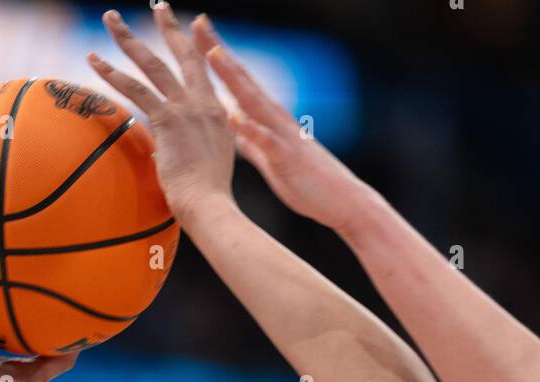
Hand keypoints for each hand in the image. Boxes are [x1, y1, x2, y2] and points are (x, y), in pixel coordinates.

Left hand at [87, 5, 234, 225]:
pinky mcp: (168, 120)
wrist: (211, 208)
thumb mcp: (211, 166)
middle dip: (170, 27)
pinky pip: (135, 89)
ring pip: (153, 64)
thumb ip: (198, 148)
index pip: (205, 73)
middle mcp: (206, 105)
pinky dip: (112, 74)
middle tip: (160, 5)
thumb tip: (171, 150)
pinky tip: (94, 60)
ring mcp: (188, 110)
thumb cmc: (209, 198)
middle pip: (185, 56)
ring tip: (112, 19)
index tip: (191, 29)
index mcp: (219, 115)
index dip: (196, 49)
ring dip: (129, 39)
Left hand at [191, 13, 362, 232]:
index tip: (197, 31)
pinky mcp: (286, 157)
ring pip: (253, 102)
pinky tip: (236, 119)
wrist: (341, 201)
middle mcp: (274, 118)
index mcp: (267, 118)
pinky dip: (252, 129)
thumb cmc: (306, 183)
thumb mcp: (271, 159)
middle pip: (242, 79)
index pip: (238, 81)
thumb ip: (253, 143)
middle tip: (199, 23)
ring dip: (233, 78)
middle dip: (219, 51)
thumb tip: (235, 130)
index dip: (217, 57)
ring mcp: (281, 135)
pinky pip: (268, 142)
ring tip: (213, 54)